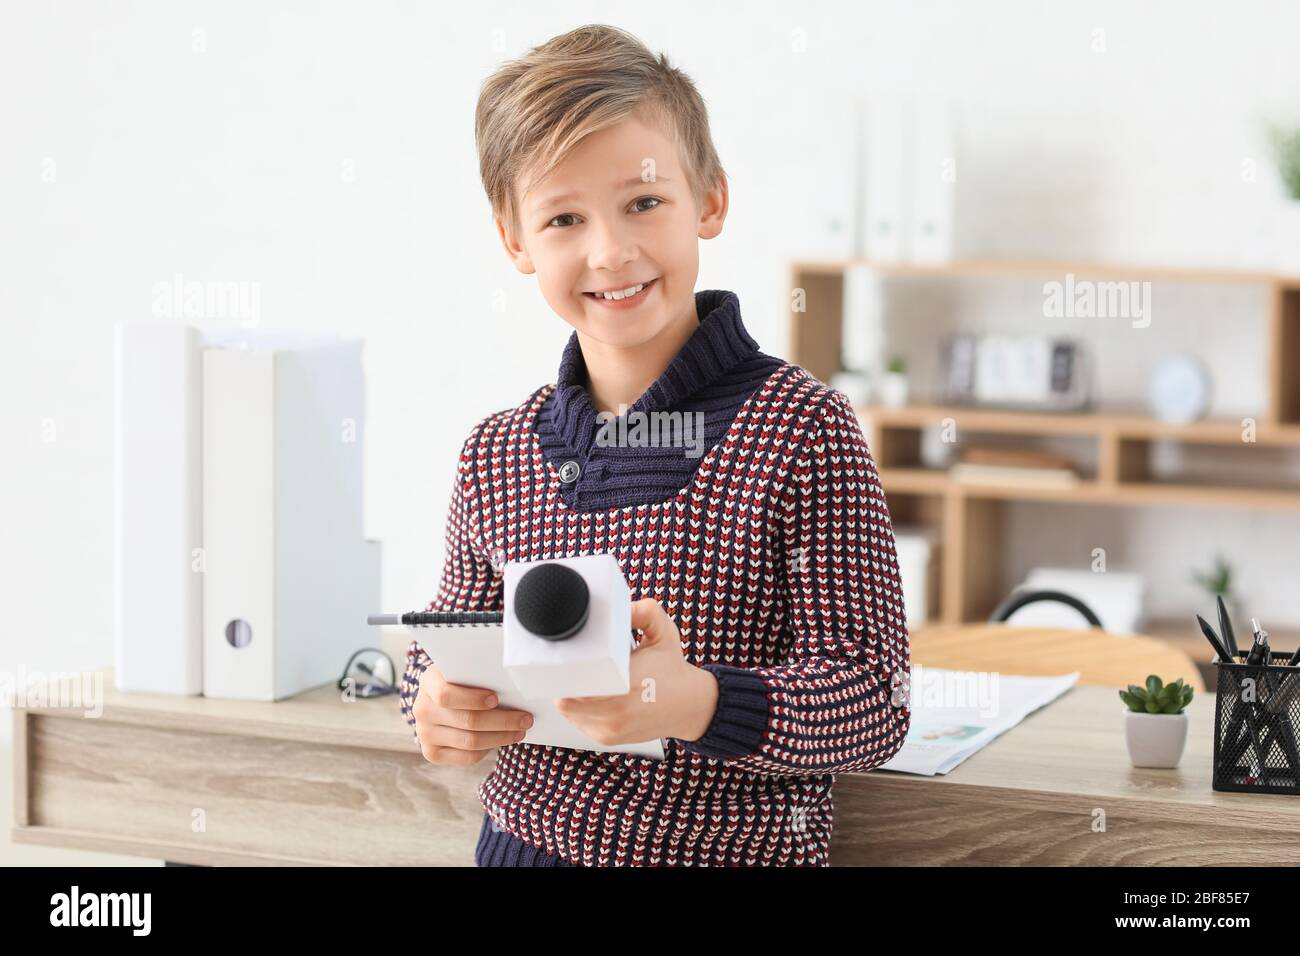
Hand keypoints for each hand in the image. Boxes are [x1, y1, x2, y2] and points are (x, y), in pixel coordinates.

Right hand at [413, 662, 534, 765]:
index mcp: (428, 682)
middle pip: (467, 721)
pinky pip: (467, 756)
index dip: (472, 699)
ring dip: (501, 737)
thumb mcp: (466, 670)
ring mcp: (424, 733)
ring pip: (470, 741)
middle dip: (502, 721)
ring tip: (520, 731)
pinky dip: (488, 749)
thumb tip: (515, 685)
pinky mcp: (432, 753)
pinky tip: (502, 739)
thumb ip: (480, 674)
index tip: (496, 699)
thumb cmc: (463, 681)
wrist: (442, 699)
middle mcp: (421, 709)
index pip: (446, 694)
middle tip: (526, 719)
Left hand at [553, 598, 718, 745]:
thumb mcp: (664, 632)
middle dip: (565, 681)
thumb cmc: (673, 669)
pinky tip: (591, 695)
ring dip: (570, 696)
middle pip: (565, 699)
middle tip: (571, 666)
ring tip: (583, 679)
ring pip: (569, 713)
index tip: (568, 658)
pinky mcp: (608, 739)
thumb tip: (622, 608)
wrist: (691, 706)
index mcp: (627, 684)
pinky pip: (579, 723)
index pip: (576, 684)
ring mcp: (611, 729)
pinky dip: (579, 709)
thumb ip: (645, 612)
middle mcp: (618, 712)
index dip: (566, 670)